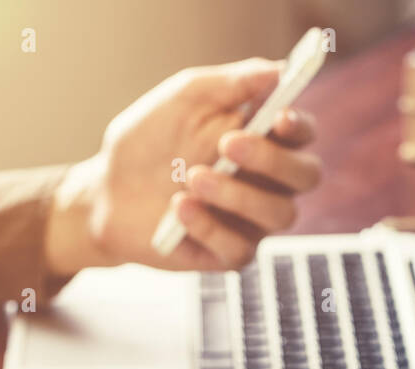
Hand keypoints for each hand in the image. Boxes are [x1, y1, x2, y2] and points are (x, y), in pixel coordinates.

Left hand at [45, 58, 321, 274]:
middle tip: (228, 144)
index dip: (299, 127)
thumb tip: (279, 69)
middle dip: (271, 159)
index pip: (303, 135)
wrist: (108, 191)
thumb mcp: (185, 98)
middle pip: (305, 176)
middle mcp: (268, 182)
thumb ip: (233, 83)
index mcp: (264, 139)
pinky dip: (208, 226)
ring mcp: (251, 222)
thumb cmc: (151, 140)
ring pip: (279, 215)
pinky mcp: (228, 254)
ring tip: (192, 177)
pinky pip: (239, 249)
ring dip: (238, 194)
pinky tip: (178, 208)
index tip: (278, 117)